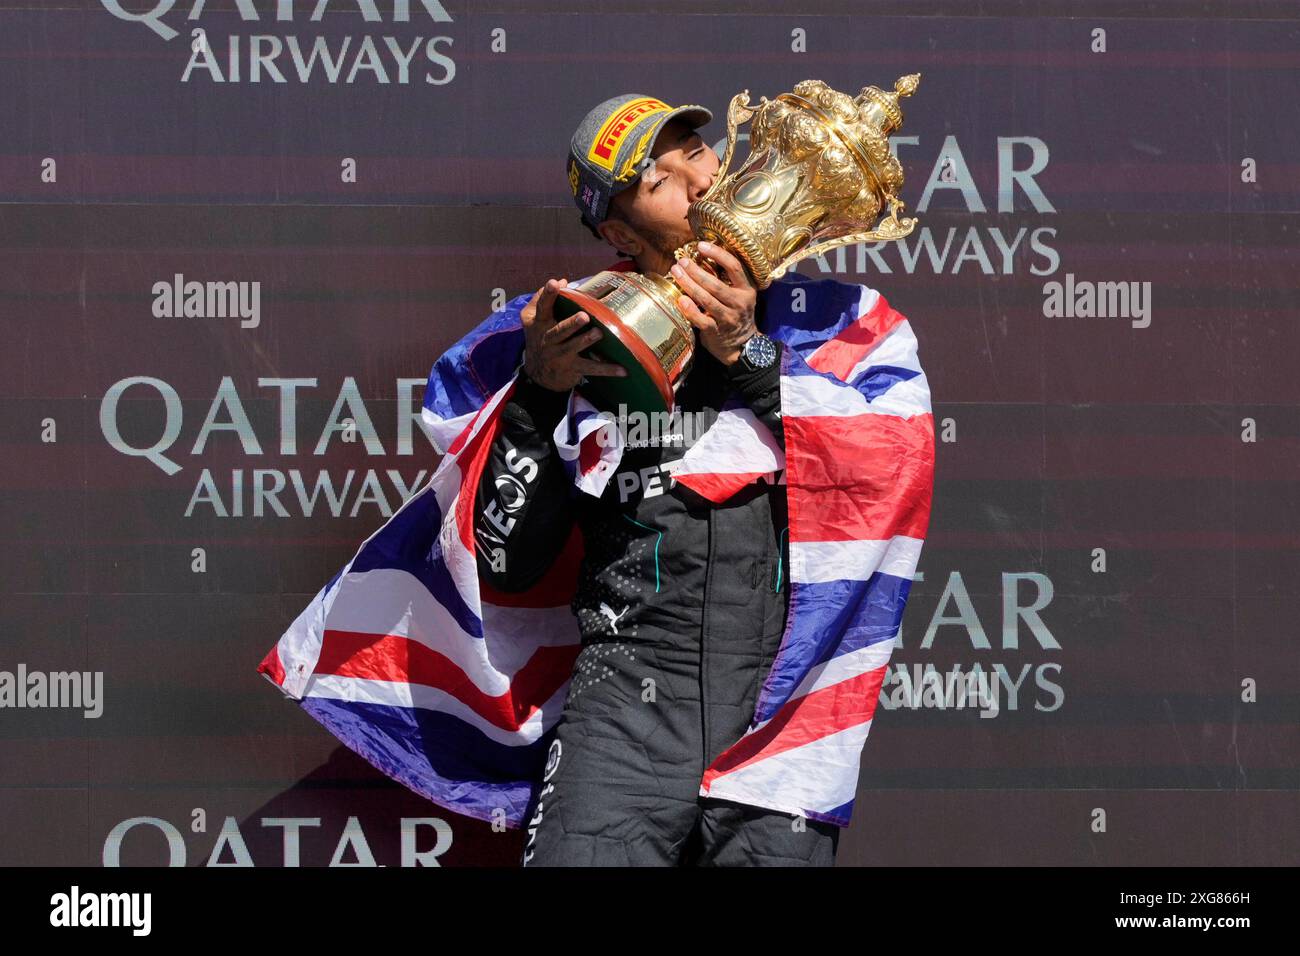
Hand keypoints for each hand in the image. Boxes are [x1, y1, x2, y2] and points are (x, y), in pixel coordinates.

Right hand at [521, 278, 629, 391]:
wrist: (538, 373)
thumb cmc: (541, 337)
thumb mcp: (534, 319)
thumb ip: (544, 299)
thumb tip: (564, 281)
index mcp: (540, 323)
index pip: (543, 307)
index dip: (548, 295)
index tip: (555, 284)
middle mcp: (548, 340)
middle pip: (559, 331)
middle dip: (571, 324)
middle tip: (584, 316)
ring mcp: (560, 355)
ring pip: (573, 348)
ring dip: (586, 341)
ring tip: (598, 333)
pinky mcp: (572, 368)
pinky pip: (591, 368)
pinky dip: (607, 369)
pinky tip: (623, 370)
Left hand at [669, 241, 758, 366]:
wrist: (742, 345)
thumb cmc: (735, 314)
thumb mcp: (738, 295)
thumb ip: (725, 280)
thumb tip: (701, 258)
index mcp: (746, 289)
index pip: (735, 267)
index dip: (718, 254)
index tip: (701, 245)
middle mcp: (739, 303)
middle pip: (715, 284)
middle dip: (696, 271)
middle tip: (682, 261)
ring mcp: (728, 318)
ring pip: (707, 300)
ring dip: (689, 285)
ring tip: (676, 273)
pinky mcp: (717, 332)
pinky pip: (702, 320)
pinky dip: (690, 309)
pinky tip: (680, 299)